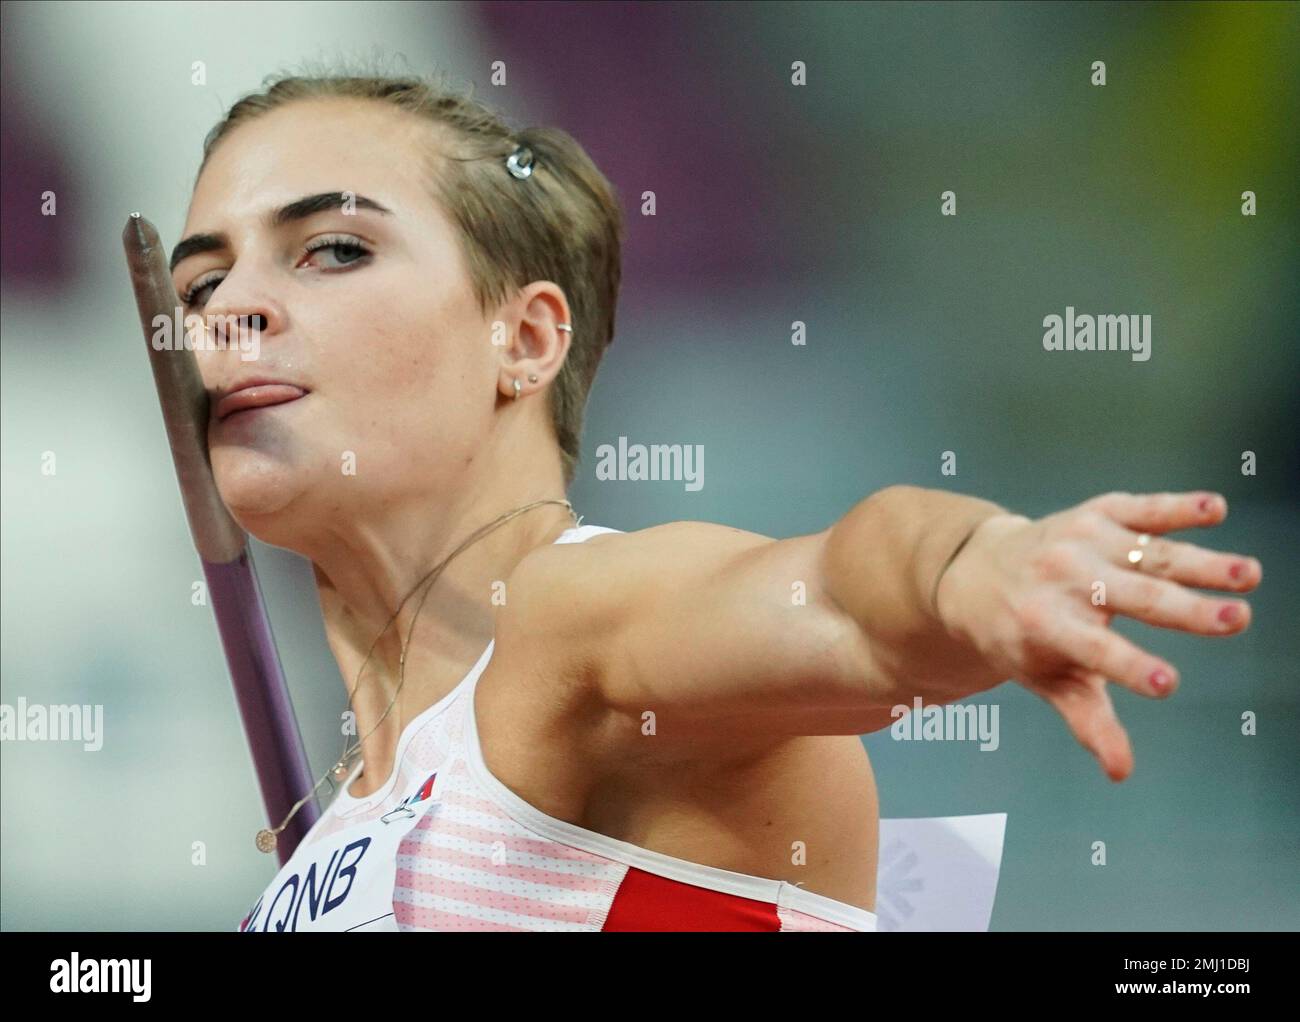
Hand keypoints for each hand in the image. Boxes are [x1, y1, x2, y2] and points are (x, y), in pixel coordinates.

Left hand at [934, 491, 1261, 780]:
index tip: (1167, 686)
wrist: (980, 570)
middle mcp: (1064, 578)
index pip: (1093, 650)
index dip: (1128, 668)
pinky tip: (1216, 508)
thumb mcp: (1045, 678)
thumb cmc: (1021, 635)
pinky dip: (1177, 507)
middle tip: (1236, 621)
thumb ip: (1086, 720)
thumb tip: (1120, 771)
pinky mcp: (1097, 514)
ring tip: (1247, 576)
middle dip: (1186, 610)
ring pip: (1149, 554)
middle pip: (1134, 597)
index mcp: (1046, 624)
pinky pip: (1141, 509)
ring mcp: (1081, 541)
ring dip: (1202, 563)